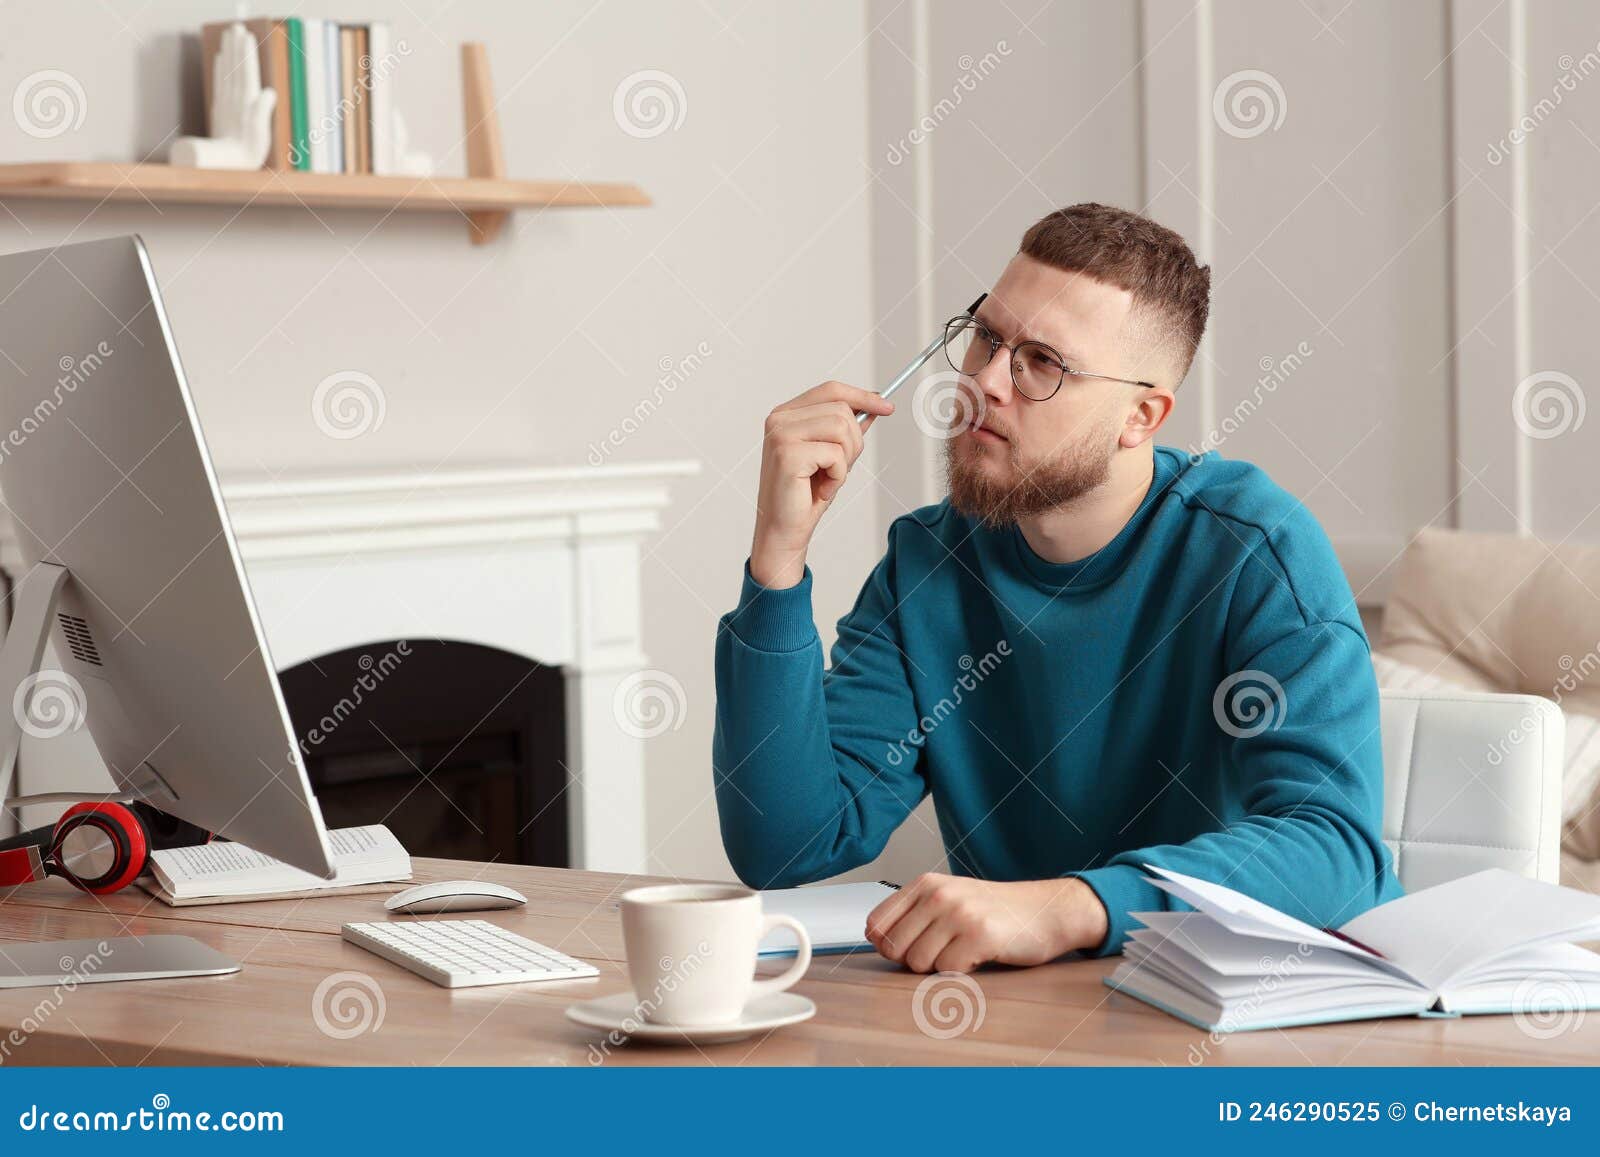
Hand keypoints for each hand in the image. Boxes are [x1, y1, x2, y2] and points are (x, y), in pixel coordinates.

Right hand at [749, 381, 893, 588]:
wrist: (784, 529)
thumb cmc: (805, 494)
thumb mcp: (833, 456)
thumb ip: (848, 429)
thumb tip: (874, 406)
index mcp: (786, 414)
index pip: (831, 390)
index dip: (862, 396)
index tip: (887, 407)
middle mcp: (779, 419)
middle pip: (841, 410)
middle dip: (854, 442)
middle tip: (839, 469)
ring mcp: (781, 434)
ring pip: (841, 428)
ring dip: (845, 460)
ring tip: (828, 478)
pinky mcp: (787, 454)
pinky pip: (835, 454)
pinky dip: (837, 476)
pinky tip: (820, 489)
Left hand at [864, 872, 1108, 972]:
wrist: (1048, 910)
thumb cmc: (996, 911)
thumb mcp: (949, 899)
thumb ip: (912, 914)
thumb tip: (874, 939)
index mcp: (925, 883)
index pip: (875, 924)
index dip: (887, 946)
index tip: (909, 948)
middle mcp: (938, 894)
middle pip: (893, 948)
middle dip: (914, 960)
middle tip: (943, 951)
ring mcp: (959, 913)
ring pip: (919, 963)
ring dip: (940, 966)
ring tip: (964, 950)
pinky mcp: (980, 935)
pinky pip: (948, 971)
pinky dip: (961, 972)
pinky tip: (979, 956)